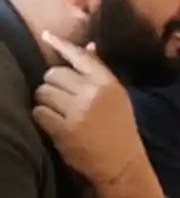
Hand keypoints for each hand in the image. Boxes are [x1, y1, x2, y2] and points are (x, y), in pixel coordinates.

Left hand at [31, 33, 146, 185]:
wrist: (121, 162)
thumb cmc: (119, 127)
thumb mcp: (117, 96)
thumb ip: (99, 73)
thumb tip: (87, 46)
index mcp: (108, 83)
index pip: (80, 56)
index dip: (61, 45)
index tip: (46, 35)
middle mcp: (93, 93)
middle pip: (53, 74)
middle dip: (52, 84)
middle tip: (61, 98)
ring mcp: (78, 111)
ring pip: (43, 92)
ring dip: (45, 101)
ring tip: (58, 111)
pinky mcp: (64, 129)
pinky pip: (39, 112)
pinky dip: (42, 117)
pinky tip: (54, 124)